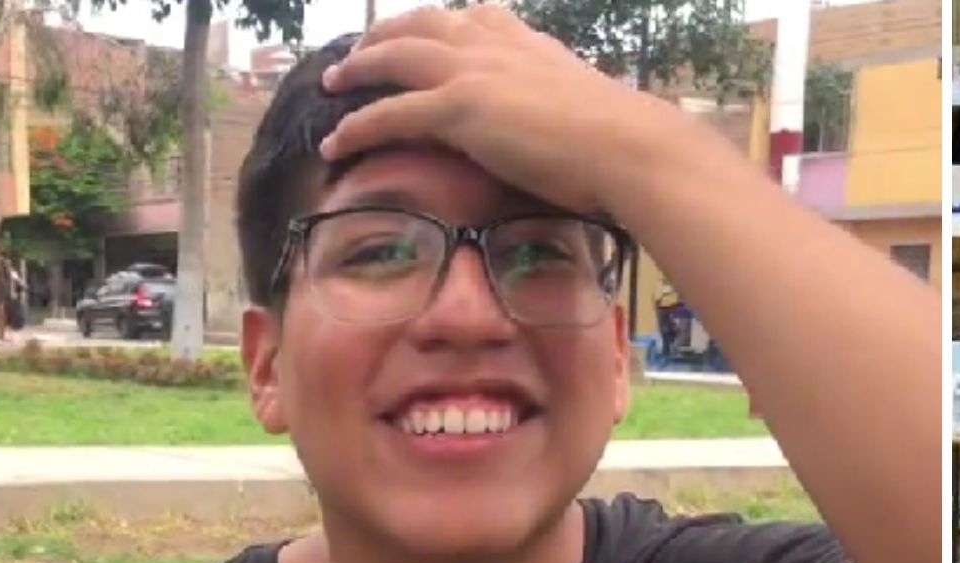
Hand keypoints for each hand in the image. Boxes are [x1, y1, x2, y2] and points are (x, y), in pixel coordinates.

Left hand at [321, 5, 678, 219]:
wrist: (625, 147)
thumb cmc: (621, 140)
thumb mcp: (587, 106)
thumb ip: (563, 105)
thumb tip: (572, 128)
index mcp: (527, 43)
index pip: (477, 17)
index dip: (444, 24)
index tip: (428, 30)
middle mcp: (493, 45)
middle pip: (421, 26)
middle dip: (384, 35)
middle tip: (360, 52)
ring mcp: (470, 72)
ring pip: (394, 58)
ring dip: (357, 69)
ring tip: (334, 83)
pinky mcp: (455, 108)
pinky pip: (389, 114)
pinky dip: (356, 127)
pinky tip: (334, 141)